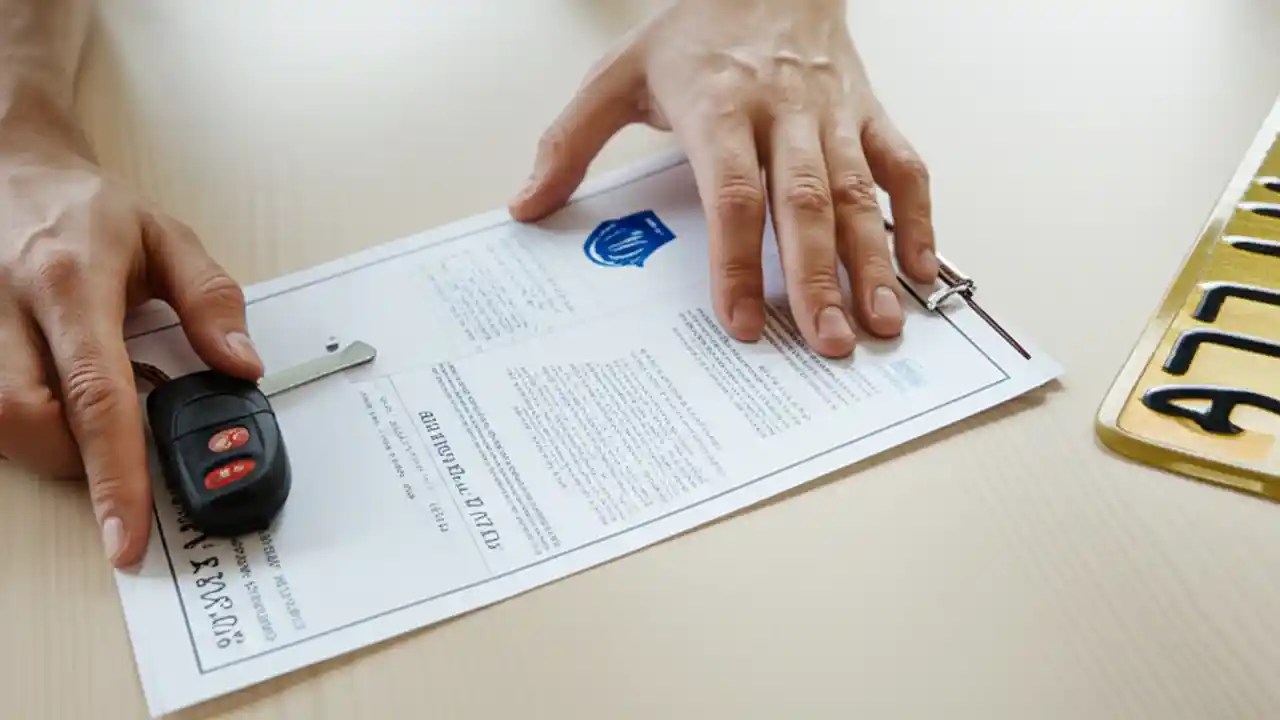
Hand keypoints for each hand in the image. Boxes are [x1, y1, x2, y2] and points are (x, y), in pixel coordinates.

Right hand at [0, 141, 262, 567]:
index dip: (115, 474)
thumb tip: (242, 368)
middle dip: (73, 461)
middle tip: (115, 453)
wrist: (10, 164)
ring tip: (84, 420)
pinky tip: (51, 400)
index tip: (127, 533)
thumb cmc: (90, 209)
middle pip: (24, 421)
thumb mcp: (168, 237)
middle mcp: (8, 306)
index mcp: (72, 282)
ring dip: (43, 444)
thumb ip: (211, 302)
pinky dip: (19, 423)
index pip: (98, 395)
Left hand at [510, 0, 937, 357]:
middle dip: (818, 279)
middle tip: (827, 345)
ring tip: (881, 324)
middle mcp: (782, 112)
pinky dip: (918, 218)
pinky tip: (921, 270)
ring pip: (860, 193)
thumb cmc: (695, 32)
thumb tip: (528, 205)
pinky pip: (904, 166)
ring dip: (873, 262)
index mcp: (717, 106)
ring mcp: (832, 114)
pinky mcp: (870, 112)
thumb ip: (569, 141)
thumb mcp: (617, 73)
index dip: (737, 262)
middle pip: (804, 202)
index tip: (742, 322)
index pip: (731, 194)